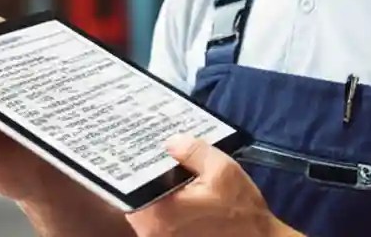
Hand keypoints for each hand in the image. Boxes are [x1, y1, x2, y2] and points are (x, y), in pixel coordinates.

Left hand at [126, 135, 301, 236]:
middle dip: (148, 179)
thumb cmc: (240, 212)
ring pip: (149, 212)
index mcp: (158, 215)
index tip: (143, 150)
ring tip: (173, 171)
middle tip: (160, 156)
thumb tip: (170, 142)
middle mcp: (152, 233)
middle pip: (138, 199)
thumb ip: (193, 152)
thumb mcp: (222, 171)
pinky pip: (161, 223)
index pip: (130, 187)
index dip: (136, 167)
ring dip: (160, 194)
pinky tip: (184, 193)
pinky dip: (169, 208)